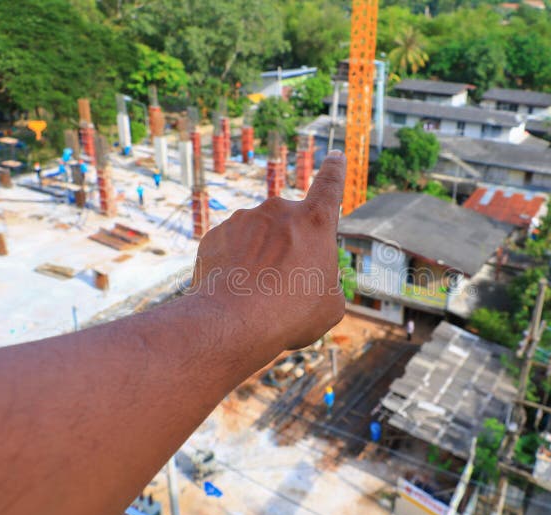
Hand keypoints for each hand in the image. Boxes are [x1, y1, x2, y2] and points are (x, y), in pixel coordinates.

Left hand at [191, 150, 346, 364]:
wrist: (234, 321)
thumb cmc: (292, 313)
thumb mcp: (330, 304)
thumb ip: (325, 281)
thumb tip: (313, 280)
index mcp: (314, 222)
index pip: (330, 186)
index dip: (334, 171)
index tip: (334, 156)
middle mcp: (278, 210)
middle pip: (290, 227)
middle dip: (290, 250)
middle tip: (286, 287)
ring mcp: (243, 220)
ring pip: (258, 239)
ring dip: (260, 260)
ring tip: (258, 295)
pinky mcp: (215, 235)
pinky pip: (231, 249)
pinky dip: (234, 267)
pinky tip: (235, 292)